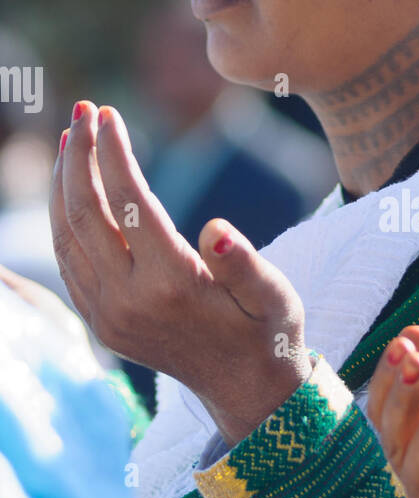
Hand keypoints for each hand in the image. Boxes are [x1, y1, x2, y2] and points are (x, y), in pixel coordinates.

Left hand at [50, 101, 310, 445]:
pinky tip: (72, 186)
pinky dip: (63, 216)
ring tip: (72, 137)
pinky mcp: (100, 323)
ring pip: (66, 237)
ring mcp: (108, 316)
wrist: (247, 389)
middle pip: (85, 214)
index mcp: (172, 287)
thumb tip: (216, 228)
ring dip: (63, 182)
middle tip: (84, 108)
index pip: (129, 204)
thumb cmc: (267, 330)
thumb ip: (244, 262)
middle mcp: (129, 303)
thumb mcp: (274, 295)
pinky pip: (67, 261)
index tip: (110, 112)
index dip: (115, 153)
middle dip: (79, 156)